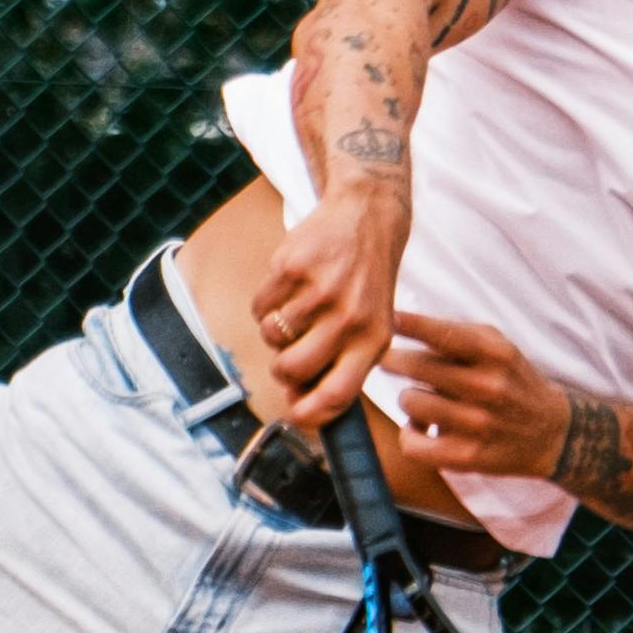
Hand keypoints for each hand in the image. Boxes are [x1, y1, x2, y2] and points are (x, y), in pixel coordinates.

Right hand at [248, 180, 411, 422]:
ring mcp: (320, 290)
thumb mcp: (372, 326)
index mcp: (373, 339)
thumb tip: (296, 403)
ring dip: (274, 331)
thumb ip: (340, 366)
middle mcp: (349, 317)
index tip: (293, 415)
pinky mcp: (292, 266)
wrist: (366, 218)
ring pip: (270, 337)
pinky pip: (259, 307)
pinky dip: (265, 305)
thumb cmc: (366, 282)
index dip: (310, 414)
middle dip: (281, 369)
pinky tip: (288, 289)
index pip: (338, 394)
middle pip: (292, 369)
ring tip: (295, 311)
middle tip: (288, 353)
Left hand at [378, 309, 572, 482]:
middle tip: (388, 360)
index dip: (413, 325)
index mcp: (495, 354)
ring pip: (410, 402)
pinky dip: (408, 434)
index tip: (393, 317)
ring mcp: (477, 424)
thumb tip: (401, 322)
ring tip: (419, 399)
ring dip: (408, 398)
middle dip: (393, 360)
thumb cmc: (511, 380)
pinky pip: (413, 444)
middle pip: (417, 367)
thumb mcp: (497, 346)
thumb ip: (455, 333)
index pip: (445, 334)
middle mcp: (488, 386)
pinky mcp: (466, 457)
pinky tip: (420, 428)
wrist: (550, 433)